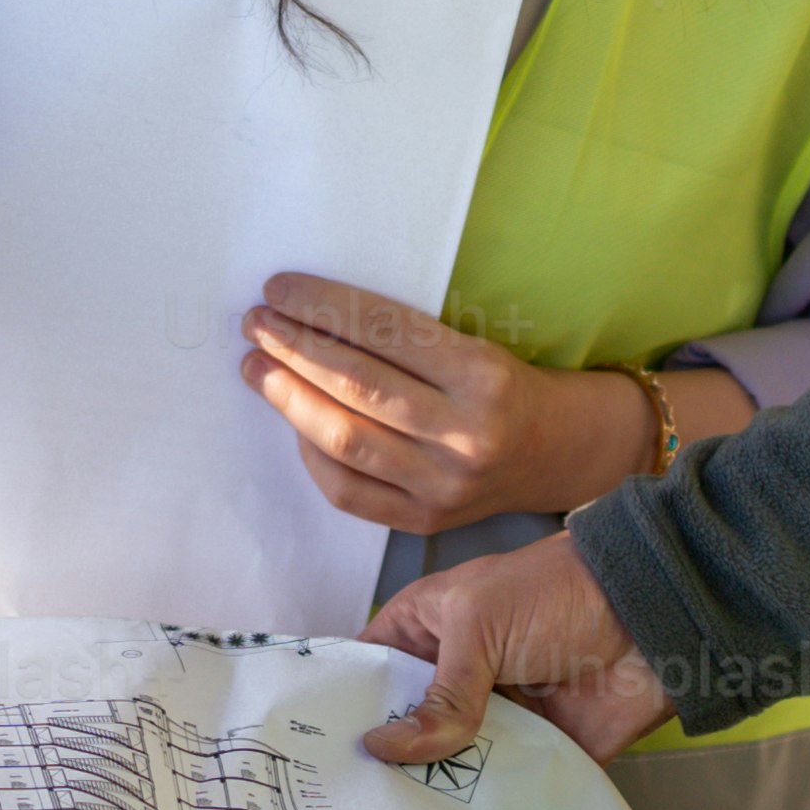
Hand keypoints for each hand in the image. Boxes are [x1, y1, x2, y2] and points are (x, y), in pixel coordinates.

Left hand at [245, 274, 650, 534]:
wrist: (554, 452)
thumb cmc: (501, 386)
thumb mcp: (474, 346)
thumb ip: (405, 340)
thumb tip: (310, 318)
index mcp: (483, 375)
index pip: (387, 332)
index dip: (325, 307)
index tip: (280, 288)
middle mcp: (466, 433)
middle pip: (359, 386)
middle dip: (295, 348)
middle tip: (255, 323)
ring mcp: (444, 484)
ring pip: (346, 439)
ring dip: (290, 397)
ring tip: (257, 367)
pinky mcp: (425, 520)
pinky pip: (348, 491)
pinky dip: (311, 454)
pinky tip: (294, 422)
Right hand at [366, 536, 672, 768]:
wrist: (650, 619)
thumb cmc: (558, 593)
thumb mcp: (479, 628)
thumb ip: (439, 696)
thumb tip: (385, 748)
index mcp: (425, 632)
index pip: (369, 673)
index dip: (343, 707)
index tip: (312, 754)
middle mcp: (451, 680)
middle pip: (401, 731)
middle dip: (381, 764)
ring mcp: (489, 721)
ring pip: (444, 768)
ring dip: (427, 795)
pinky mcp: (531, 756)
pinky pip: (496, 790)